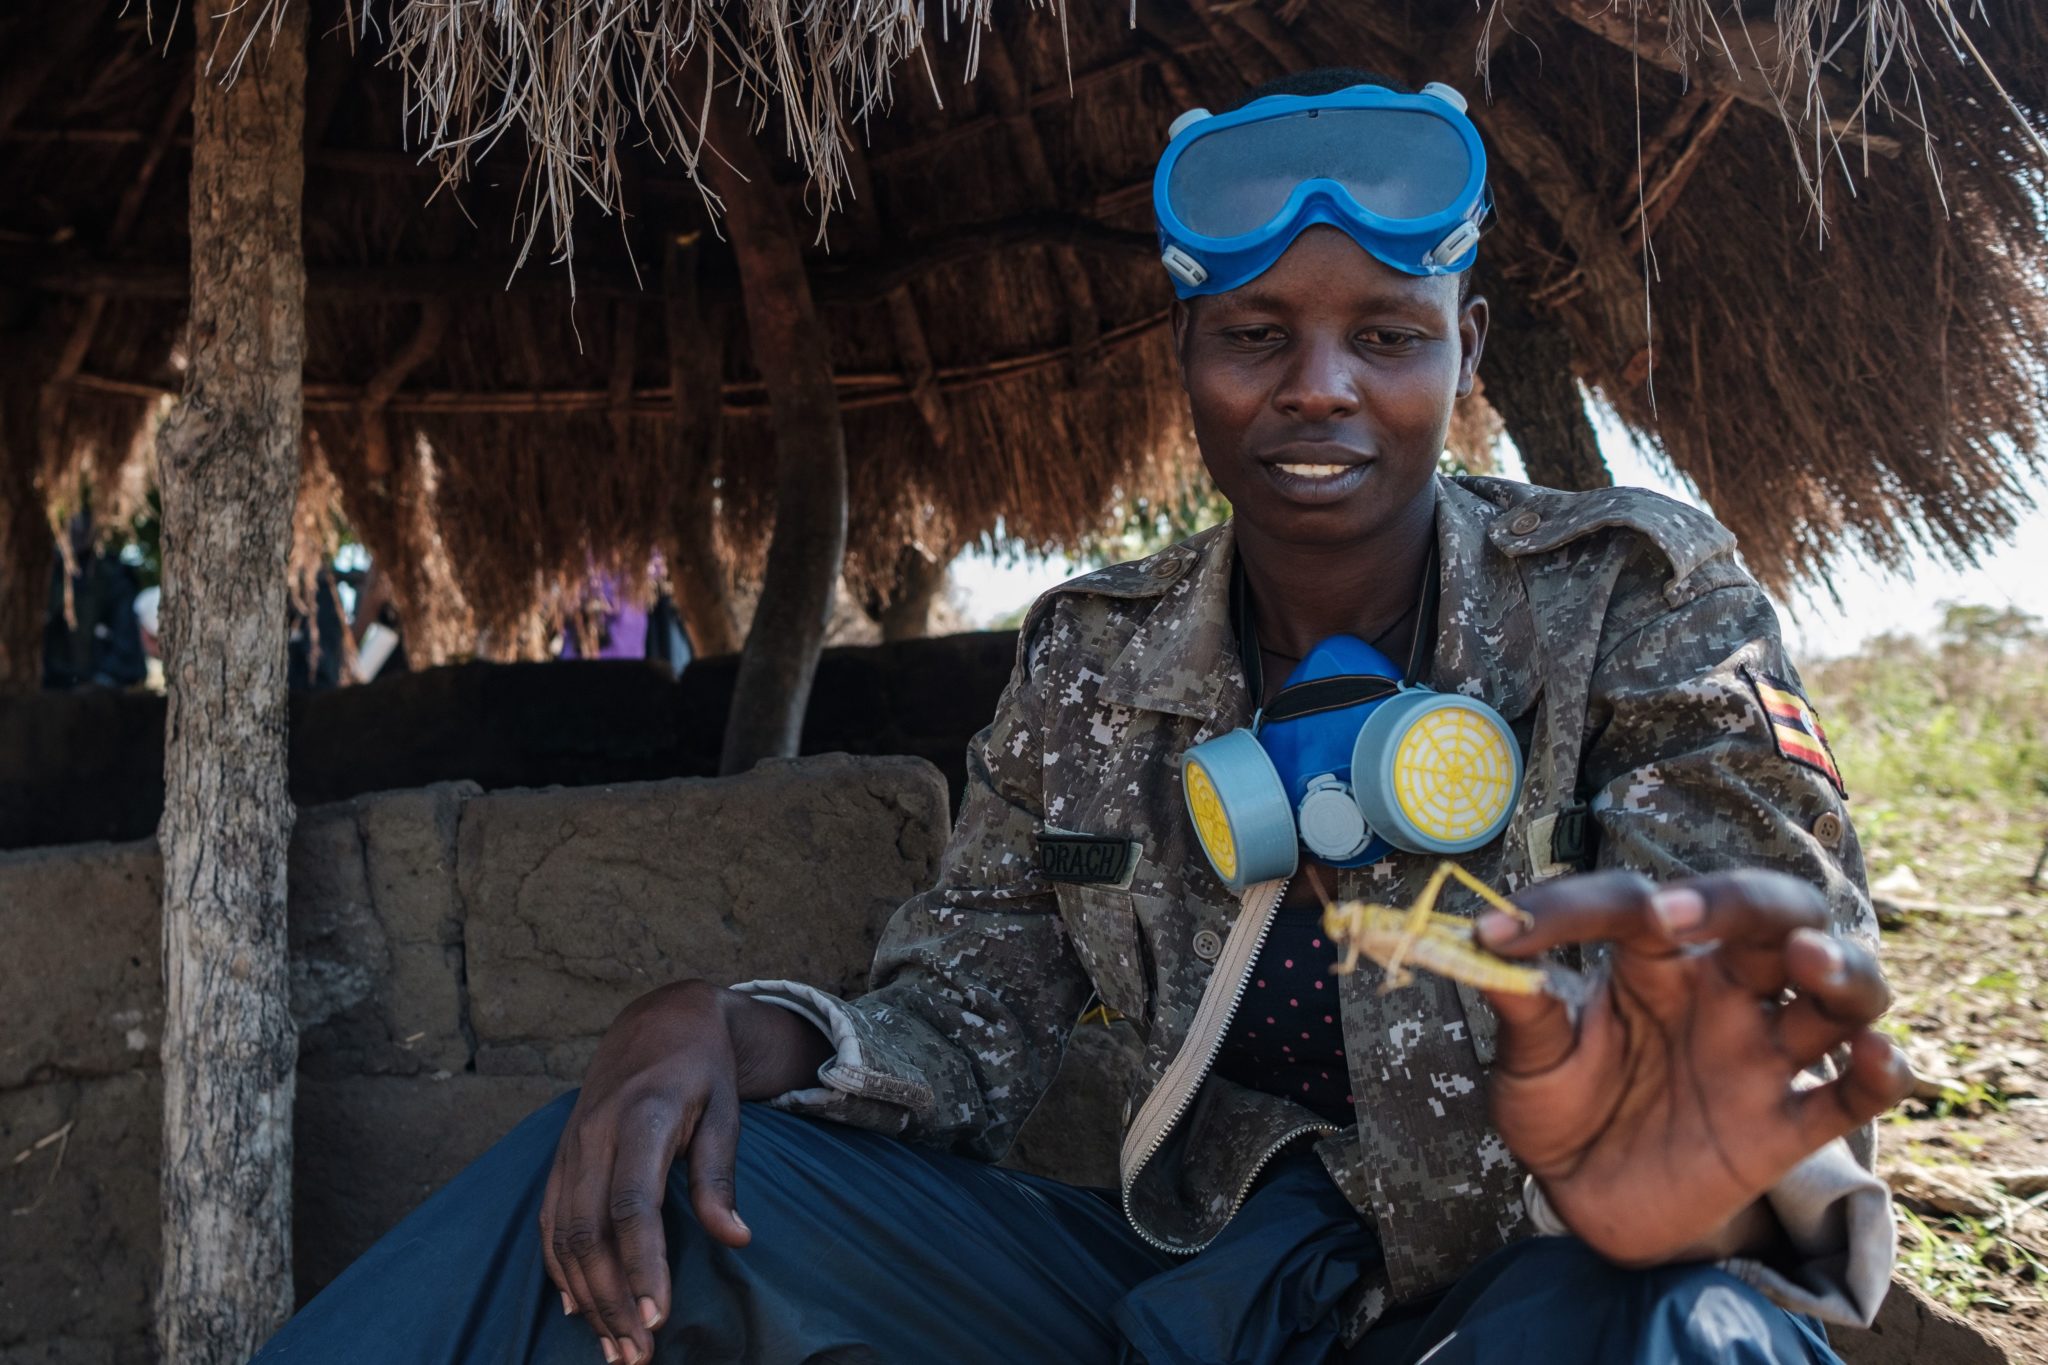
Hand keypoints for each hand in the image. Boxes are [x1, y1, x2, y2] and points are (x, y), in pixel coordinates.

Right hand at [540, 981, 831, 1362]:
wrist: (658, 1020)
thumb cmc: (701, 1070)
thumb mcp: (727, 1109)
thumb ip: (721, 1174)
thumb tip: (736, 1239)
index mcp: (642, 1116)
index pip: (633, 1203)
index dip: (642, 1263)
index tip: (658, 1316)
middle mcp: (595, 1134)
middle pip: (588, 1230)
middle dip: (610, 1299)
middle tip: (636, 1354)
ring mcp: (570, 1147)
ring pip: (562, 1235)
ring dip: (586, 1297)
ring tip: (614, 1349)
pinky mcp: (559, 1158)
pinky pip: (548, 1222)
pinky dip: (559, 1270)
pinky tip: (576, 1309)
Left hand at [1475, 869, 1911, 1266]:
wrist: (1587, 1202)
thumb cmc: (1561, 1109)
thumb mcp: (1528, 1061)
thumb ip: (1520, 1008)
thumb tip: (1477, 946)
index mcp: (1649, 963)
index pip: (1630, 905)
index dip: (1568, 908)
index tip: (1499, 932)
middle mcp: (1718, 993)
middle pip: (1769, 914)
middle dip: (1741, 901)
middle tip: (1681, 914)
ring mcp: (1760, 1055)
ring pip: (1840, 990)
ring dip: (1840, 968)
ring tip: (1808, 961)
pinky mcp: (1786, 1127)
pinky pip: (1856, 1094)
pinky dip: (1879, 1072)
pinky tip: (1871, 1057)